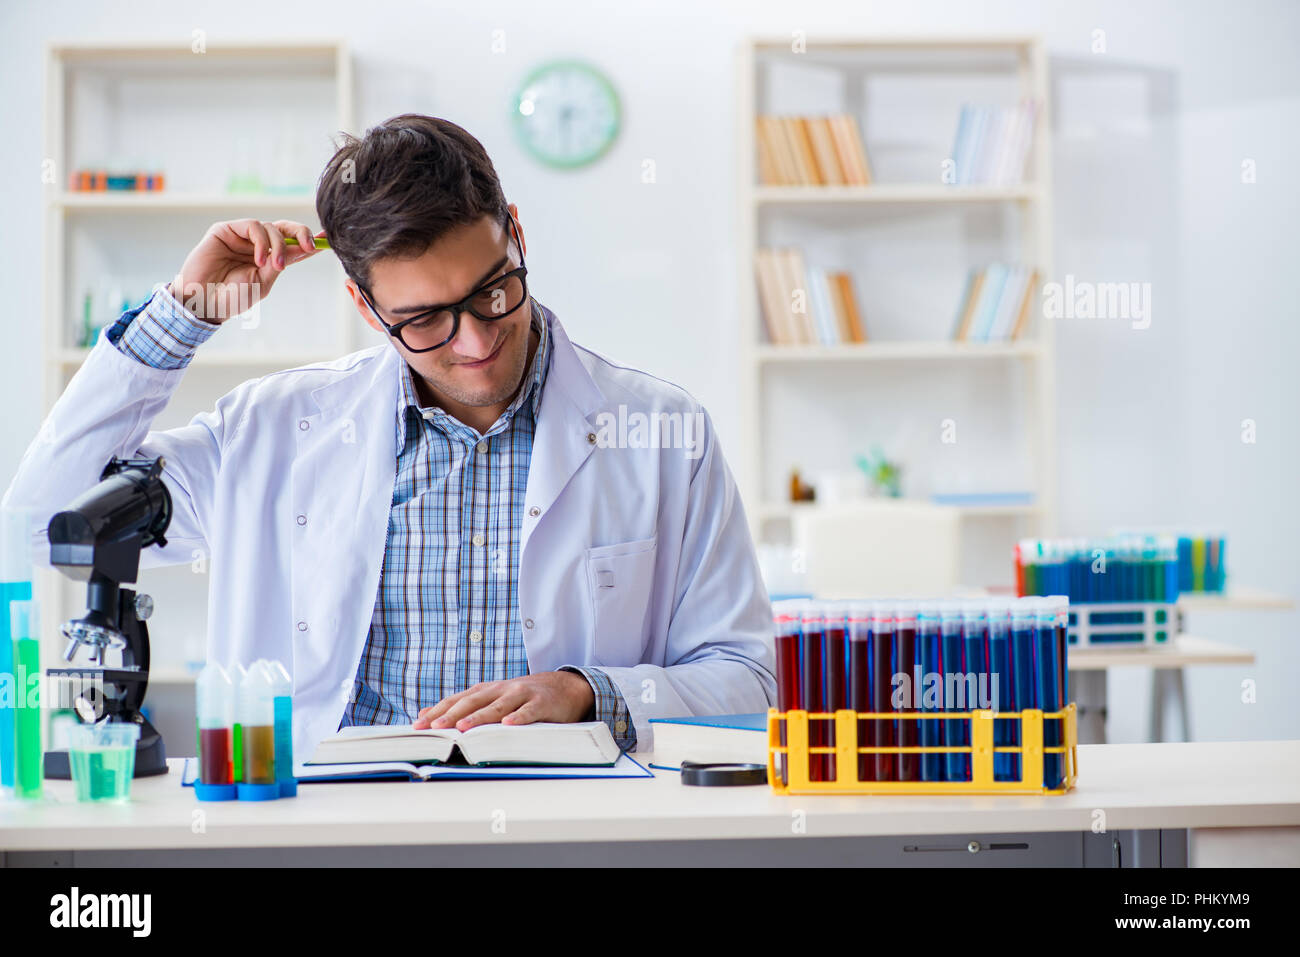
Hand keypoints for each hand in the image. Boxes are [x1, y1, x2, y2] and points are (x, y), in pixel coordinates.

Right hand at [167, 219, 322, 321]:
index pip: (293, 244)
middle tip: (311, 246)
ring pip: (271, 227)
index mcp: (269, 258)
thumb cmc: (232, 297)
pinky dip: (261, 241)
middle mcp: (257, 244)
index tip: (327, 240)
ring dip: (278, 245)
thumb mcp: (264, 282)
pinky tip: (260, 259)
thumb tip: (305, 249)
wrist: (204, 302)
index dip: (310, 240)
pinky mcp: (226, 230)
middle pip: (285, 228)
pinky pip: (252, 225)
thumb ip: (282, 263)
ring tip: (274, 266)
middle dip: (302, 234)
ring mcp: (242, 236)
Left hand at [413, 671, 594, 731]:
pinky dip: (518, 717)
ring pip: (498, 706)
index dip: (439, 710)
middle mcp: (501, 689)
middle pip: (474, 701)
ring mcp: (522, 695)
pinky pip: (529, 711)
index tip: (420, 725)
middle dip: (453, 714)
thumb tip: (425, 715)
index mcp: (487, 690)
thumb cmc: (523, 697)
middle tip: (436, 727)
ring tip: (463, 727)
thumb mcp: (493, 698)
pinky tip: (508, 724)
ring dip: (480, 716)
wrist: (564, 687)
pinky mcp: (542, 703)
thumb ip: (463, 706)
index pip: (458, 699)